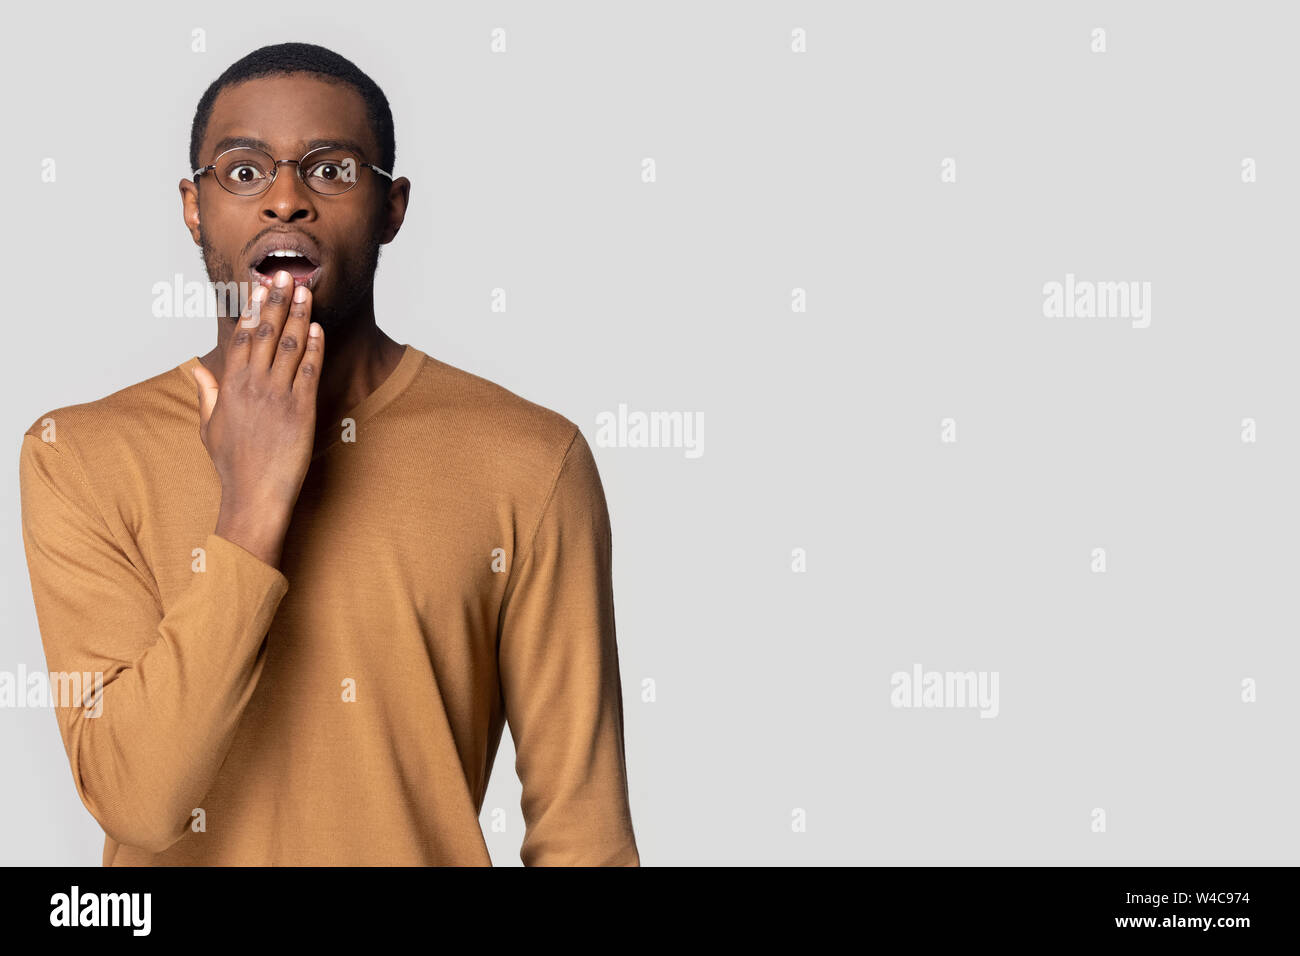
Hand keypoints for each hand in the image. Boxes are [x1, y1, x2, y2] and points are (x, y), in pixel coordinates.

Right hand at [192, 270, 323, 564]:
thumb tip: (197, 368)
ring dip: (300, 316)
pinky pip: (310, 371)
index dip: (253, 309)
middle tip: (286, 275)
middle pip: (267, 333)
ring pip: (291, 346)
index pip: (243, 337)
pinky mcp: (302, 410)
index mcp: (230, 386)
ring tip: (306, 292)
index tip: (260, 286)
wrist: (254, 495)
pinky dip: (315, 348)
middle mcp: (253, 385)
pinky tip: (319, 329)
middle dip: (277, 301)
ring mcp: (278, 396)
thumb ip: (206, 393)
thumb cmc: (232, 465)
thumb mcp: (209, 427)